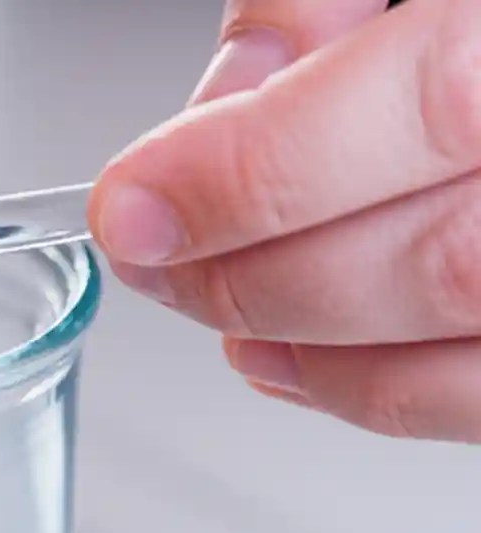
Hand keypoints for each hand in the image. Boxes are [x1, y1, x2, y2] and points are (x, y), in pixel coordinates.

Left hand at [89, 0, 480, 442]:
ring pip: (479, 357)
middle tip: (154, 256)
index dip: (251, 171)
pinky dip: (388, 395)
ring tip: (218, 313)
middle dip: (253, 272)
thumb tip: (233, 87)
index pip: (427, 105)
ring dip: (314, 351)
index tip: (135, 204)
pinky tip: (303, 363)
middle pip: (437, 258)